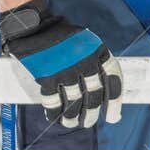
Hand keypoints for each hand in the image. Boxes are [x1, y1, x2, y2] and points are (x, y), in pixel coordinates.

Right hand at [0, 0, 121, 128]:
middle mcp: (85, 61)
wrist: (35, 26)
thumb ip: (96, 62)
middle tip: (90, 122)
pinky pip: (54, 101)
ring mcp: (66, 69)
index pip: (113, 78)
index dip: (115, 101)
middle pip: (94, 94)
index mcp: (97, 50)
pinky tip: (55, 117)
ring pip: (74, 102)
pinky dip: (55, 112)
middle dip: (93, 113)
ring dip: (73, 117)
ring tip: (72, 123)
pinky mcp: (47, 76)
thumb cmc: (62, 36)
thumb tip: (104, 91)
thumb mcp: (86, 42)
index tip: (113, 116)